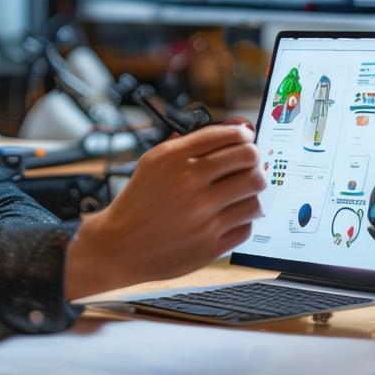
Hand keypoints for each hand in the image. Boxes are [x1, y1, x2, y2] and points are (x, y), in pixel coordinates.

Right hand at [64, 119, 264, 299]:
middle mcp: (191, 185)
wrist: (120, 245)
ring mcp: (203, 217)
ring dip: (250, 191)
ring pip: (254, 194)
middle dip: (253, 158)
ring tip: (239, 192)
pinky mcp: (211, 245)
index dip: (243, 134)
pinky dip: (241, 219)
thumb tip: (231, 128)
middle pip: (249, 160)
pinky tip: (228, 216)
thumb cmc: (140, 200)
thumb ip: (188, 143)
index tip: (245, 138)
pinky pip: (247, 225)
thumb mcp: (153, 161)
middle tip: (248, 164)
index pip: (227, 136)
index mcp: (174, 159)